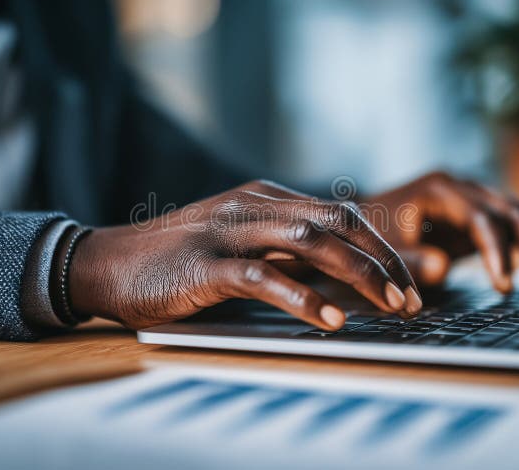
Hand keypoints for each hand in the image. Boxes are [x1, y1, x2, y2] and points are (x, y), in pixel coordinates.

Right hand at [68, 181, 421, 330]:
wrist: (107, 261)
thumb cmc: (176, 259)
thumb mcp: (236, 242)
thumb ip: (281, 250)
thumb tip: (338, 276)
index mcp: (264, 199)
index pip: (340, 214)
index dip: (381, 247)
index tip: (409, 281)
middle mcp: (252, 206)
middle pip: (336, 223)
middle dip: (382, 260)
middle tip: (411, 298)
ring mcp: (228, 232)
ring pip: (310, 242)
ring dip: (358, 274)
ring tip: (389, 305)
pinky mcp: (204, 265)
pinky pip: (263, 277)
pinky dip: (302, 297)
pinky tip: (330, 319)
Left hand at [364, 172, 518, 297]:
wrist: (363, 217)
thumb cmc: (370, 233)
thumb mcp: (381, 251)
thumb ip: (407, 260)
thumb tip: (443, 268)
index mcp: (437, 188)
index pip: (480, 216)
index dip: (496, 250)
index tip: (503, 284)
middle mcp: (462, 186)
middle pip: (513, 211)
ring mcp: (475, 197)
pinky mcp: (481, 214)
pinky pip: (517, 226)